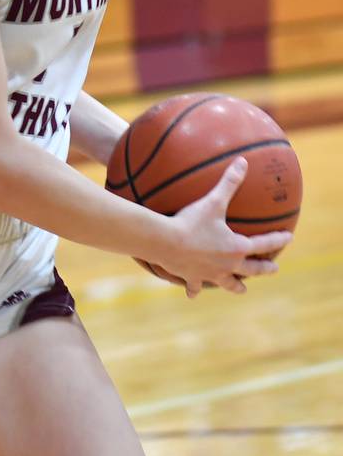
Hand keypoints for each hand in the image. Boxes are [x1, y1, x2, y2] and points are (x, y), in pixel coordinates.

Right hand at [158, 157, 292, 297]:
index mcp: (237, 247)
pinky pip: (195, 286)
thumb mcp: (212, 201)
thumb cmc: (191, 222)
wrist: (165, 242)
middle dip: (264, 269)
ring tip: (241, 288)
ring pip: (229, 284)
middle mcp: (228, 265)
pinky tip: (193, 293)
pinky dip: (195, 289)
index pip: (264, 244)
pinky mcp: (192, 278)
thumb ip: (229, 182)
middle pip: (252, 269)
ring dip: (237, 285)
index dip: (278, 239)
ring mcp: (210, 274)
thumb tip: (243, 162)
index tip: (289, 237)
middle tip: (274, 268)